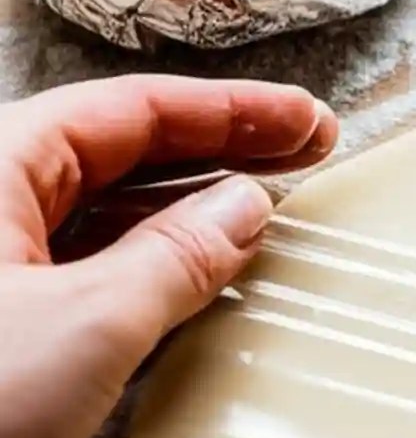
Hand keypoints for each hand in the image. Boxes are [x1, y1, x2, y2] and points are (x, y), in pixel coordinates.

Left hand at [0, 75, 337, 437]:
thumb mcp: (87, 327)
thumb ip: (176, 257)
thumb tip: (245, 207)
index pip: (131, 110)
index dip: (232, 111)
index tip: (306, 122)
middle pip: (120, 147)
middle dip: (220, 147)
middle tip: (306, 150)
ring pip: (104, 205)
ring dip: (189, 204)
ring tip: (268, 206)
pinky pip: (86, 258)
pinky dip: (150, 256)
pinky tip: (198, 265)